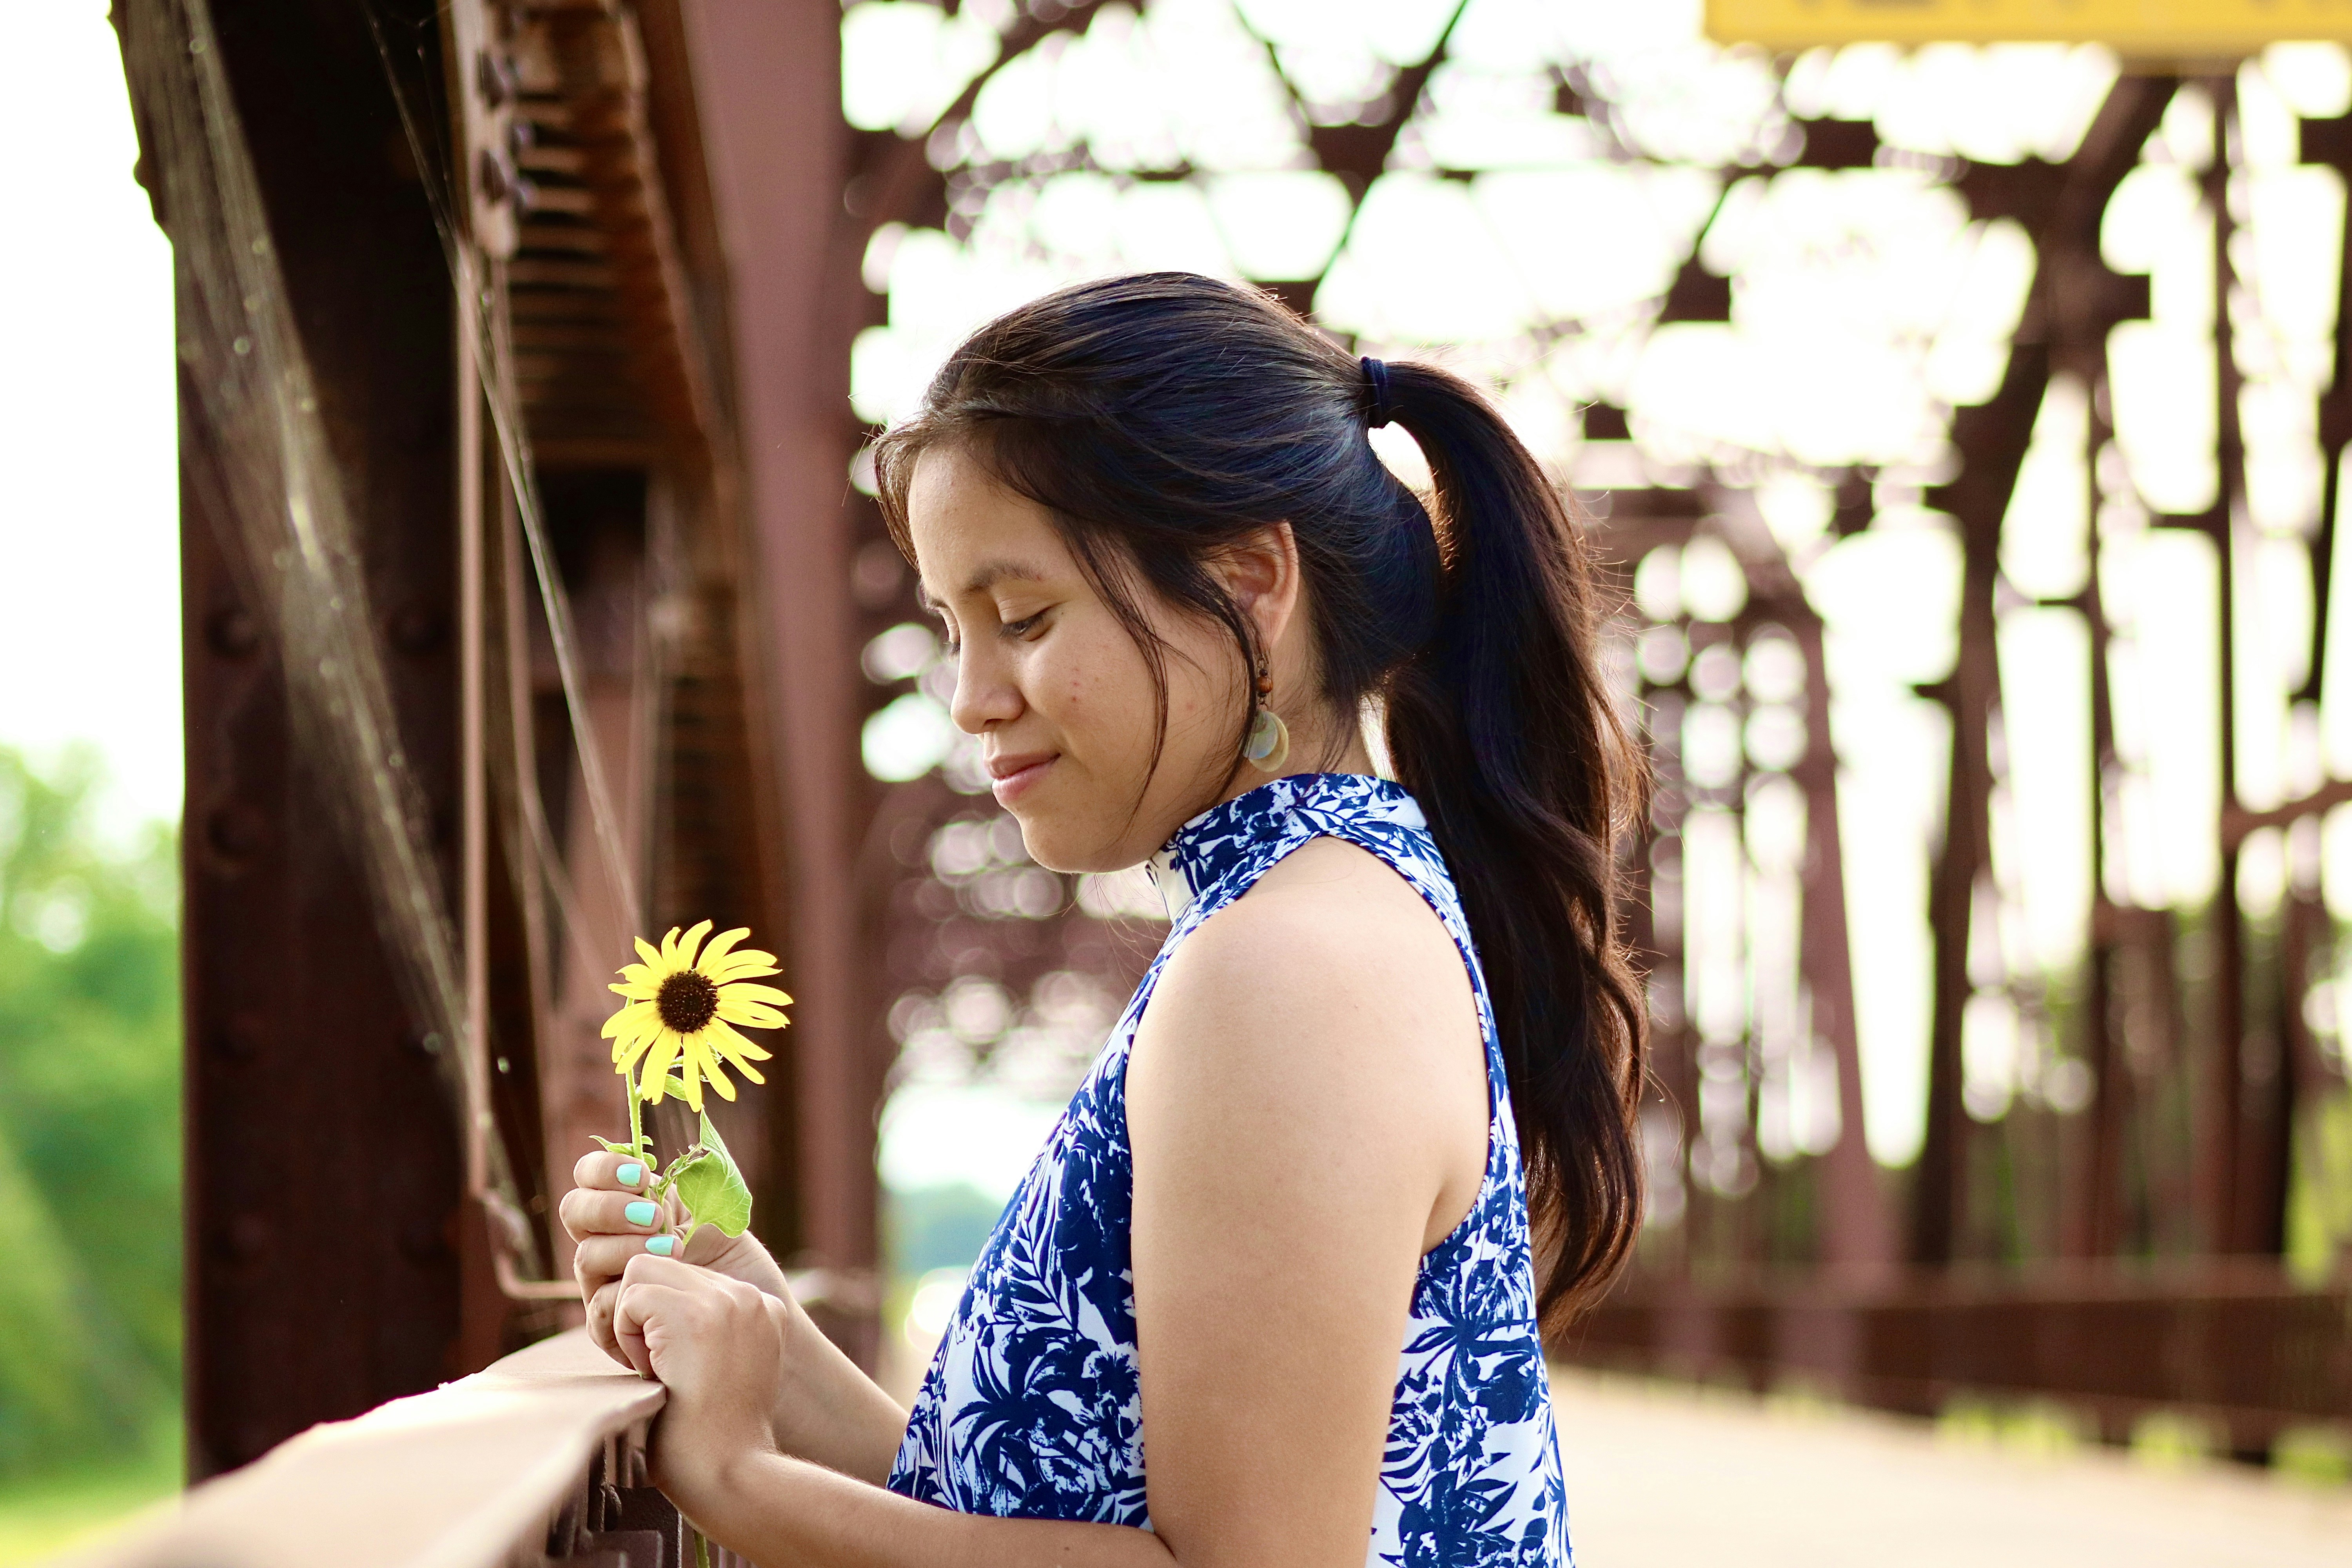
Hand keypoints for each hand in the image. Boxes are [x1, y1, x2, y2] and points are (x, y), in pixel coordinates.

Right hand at [561, 1148, 790, 1368]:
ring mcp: (605, 1284)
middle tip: (654, 1216)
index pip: (589, 1176)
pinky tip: (665, 1289)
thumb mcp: (715, 1207)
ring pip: (586, 1258)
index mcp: (628, 1206)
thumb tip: (648, 1157)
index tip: (644, 1173)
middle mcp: (608, 1242)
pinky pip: (601, 1307)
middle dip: (611, 1208)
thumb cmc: (733, 1256)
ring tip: (673, 1250)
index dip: (605, 1169)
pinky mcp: (613, 1327)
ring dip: (626, 1248)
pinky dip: (629, 1295)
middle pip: (575, 1212)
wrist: (750, 1310)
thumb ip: (682, 1180)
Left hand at [611, 1253, 785, 1509]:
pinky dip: (625, 1334)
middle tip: (657, 1364)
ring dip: (633, 1318)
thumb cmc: (716, 1436)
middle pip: (663, 1264)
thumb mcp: (728, 1368)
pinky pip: (631, 1296)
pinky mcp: (695, 1315)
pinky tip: (653, 1371)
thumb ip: (710, 1330)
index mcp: (763, 1307)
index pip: (690, 1278)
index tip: (677, 1363)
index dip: (665, 1317)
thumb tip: (658, 1307)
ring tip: (657, 1366)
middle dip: (643, 1309)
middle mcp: (750, 1295)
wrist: (729, 1471)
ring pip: (642, 1269)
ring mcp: (726, 1301)